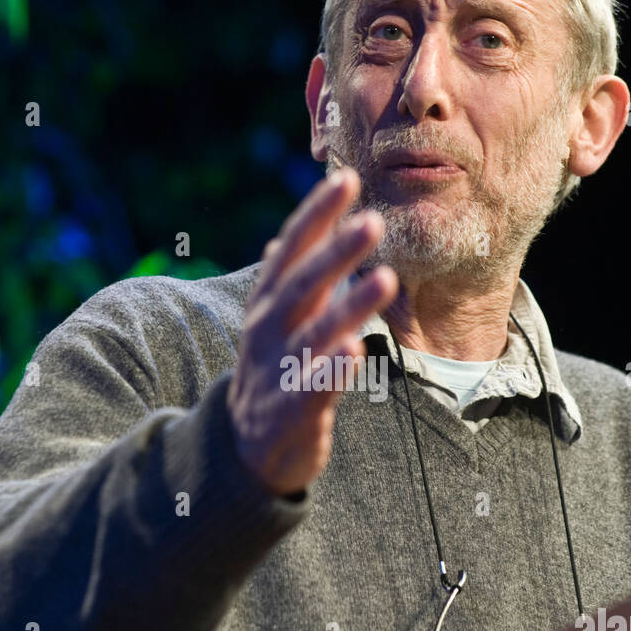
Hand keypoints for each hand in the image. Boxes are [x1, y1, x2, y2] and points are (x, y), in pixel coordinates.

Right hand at [226, 168, 397, 495]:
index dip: (316, 214)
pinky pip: (314, 388)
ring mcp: (278, 370)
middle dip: (336, 251)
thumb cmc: (271, 376)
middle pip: (303, 284)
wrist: (245, 451)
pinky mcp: (290, 412)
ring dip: (349, 305)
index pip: (291, 249)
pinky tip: (356, 350)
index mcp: (267, 304)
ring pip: (315, 332)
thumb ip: (285, 283)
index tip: (347, 179)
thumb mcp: (271, 325)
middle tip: (372, 220)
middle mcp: (268, 331)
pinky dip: (333, 370)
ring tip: (384, 277)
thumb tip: (284, 240)